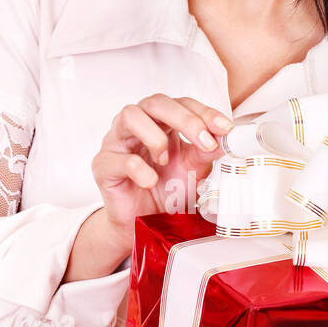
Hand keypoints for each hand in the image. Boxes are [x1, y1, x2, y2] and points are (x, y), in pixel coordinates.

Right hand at [91, 94, 232, 253]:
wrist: (143, 223)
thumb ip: (205, 152)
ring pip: (129, 116)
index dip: (203, 112)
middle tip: (204, 141)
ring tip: (165, 160)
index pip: (181, 103)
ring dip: (155, 136)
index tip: (225, 128)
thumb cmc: (165, 190)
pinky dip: (139, 169)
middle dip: (184, 119)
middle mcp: (137, 125)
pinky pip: (118, 158)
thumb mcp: (193, 169)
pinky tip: (150, 181)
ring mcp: (117, 142)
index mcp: (160, 121)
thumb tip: (224, 137)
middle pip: (155, 103)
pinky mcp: (103, 165)